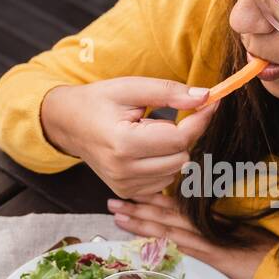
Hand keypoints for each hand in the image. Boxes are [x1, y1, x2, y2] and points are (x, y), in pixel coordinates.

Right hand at [41, 78, 216, 198]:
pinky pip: (163, 181)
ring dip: (174, 150)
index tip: (211, 102)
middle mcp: (123, 170)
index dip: (201, 119)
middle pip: (181, 156)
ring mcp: (123, 185)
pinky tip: (147, 150)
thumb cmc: (98, 102)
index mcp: (123, 143)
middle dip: (184, 135)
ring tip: (151, 134)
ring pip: (176, 170)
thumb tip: (205, 97)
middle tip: (170, 117)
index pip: (179, 138)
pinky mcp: (126, 191)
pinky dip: (164, 164)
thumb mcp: (130, 87)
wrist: (68, 124)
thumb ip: (169, 92)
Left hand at [108, 192, 278, 278]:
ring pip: (168, 227)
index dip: (151, 200)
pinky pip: (181, 245)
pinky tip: (143, 238)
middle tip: (112, 202)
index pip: (175, 205)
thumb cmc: (262, 250)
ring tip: (118, 216)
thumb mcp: (235, 231)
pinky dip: (161, 241)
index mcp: (209, 218)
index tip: (130, 194)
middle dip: (137, 207)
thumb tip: (192, 220)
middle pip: (165, 213)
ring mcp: (206, 241)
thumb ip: (213, 224)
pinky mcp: (210, 256)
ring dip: (141, 221)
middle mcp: (204, 226)